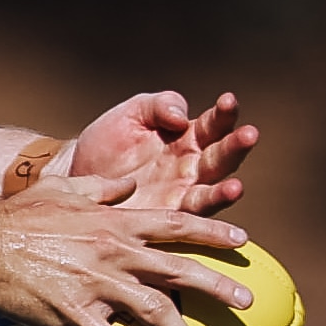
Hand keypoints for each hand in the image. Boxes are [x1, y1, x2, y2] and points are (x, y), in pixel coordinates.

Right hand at [0, 146, 258, 325]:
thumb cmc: (18, 213)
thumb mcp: (64, 187)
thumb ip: (102, 187)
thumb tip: (129, 185)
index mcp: (115, 221)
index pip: (175, 223)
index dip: (212, 231)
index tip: (242, 241)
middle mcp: (114, 252)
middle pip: (177, 268)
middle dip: (216, 285)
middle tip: (245, 302)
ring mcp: (96, 284)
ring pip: (154, 310)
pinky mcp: (73, 313)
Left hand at [58, 87, 255, 219]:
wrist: (75, 173)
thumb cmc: (110, 140)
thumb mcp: (133, 112)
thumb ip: (159, 106)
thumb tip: (181, 117)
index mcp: (188, 138)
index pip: (214, 124)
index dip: (224, 113)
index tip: (228, 100)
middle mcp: (191, 168)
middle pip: (221, 158)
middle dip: (236, 147)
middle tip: (250, 134)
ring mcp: (180, 195)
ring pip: (211, 194)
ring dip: (225, 192)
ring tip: (236, 187)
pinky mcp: (163, 221)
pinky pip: (185, 223)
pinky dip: (197, 225)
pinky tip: (205, 225)